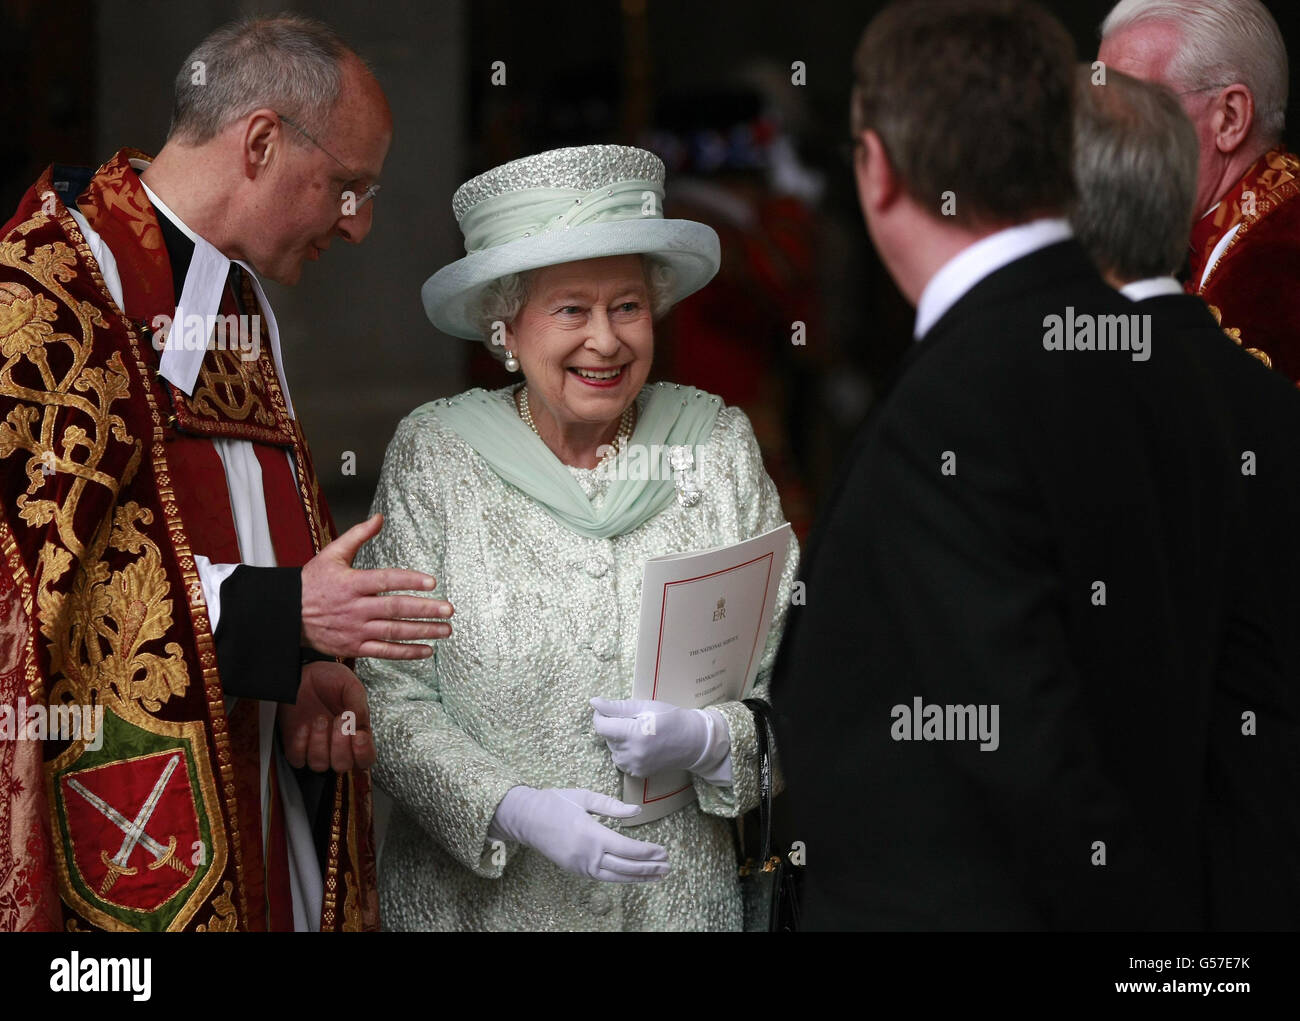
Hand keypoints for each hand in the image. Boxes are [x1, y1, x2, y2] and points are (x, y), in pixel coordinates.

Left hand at [279, 660, 375, 772]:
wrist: (302, 673)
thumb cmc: (328, 679)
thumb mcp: (349, 686)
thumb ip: (358, 705)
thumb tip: (358, 723)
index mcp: (356, 733)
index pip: (365, 758)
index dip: (363, 752)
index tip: (358, 734)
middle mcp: (337, 744)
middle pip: (343, 765)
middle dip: (340, 745)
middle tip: (338, 720)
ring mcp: (316, 747)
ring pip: (320, 765)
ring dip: (320, 742)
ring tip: (320, 719)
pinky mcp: (296, 746)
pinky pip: (298, 759)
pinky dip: (301, 744)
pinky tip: (304, 726)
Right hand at [301, 513, 454, 659]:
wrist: (287, 614)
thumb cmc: (311, 583)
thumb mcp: (331, 554)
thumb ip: (358, 535)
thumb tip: (379, 518)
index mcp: (352, 583)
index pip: (386, 580)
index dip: (410, 580)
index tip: (432, 582)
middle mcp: (355, 608)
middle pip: (395, 609)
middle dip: (425, 610)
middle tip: (449, 609)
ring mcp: (355, 630)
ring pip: (394, 632)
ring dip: (423, 632)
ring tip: (445, 630)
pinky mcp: (354, 647)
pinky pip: (384, 652)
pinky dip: (406, 653)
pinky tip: (426, 650)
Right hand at [489, 787, 669, 882]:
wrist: (525, 818)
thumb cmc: (555, 803)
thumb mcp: (585, 797)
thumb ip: (612, 806)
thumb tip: (637, 811)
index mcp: (592, 835)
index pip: (628, 849)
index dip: (648, 852)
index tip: (663, 851)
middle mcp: (588, 856)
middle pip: (626, 867)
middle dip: (649, 868)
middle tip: (668, 866)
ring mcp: (580, 866)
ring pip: (616, 877)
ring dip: (639, 878)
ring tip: (657, 876)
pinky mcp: (575, 870)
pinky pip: (604, 877)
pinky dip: (622, 878)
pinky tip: (633, 875)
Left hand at [591, 698, 720, 776]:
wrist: (694, 741)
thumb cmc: (671, 719)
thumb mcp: (645, 706)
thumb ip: (617, 707)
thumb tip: (594, 703)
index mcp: (634, 734)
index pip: (601, 726)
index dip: (601, 715)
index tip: (608, 709)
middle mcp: (632, 754)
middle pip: (607, 737)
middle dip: (614, 726)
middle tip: (633, 720)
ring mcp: (635, 766)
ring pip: (612, 749)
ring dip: (618, 740)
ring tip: (637, 732)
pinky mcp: (638, 774)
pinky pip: (620, 760)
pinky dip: (625, 751)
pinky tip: (640, 744)